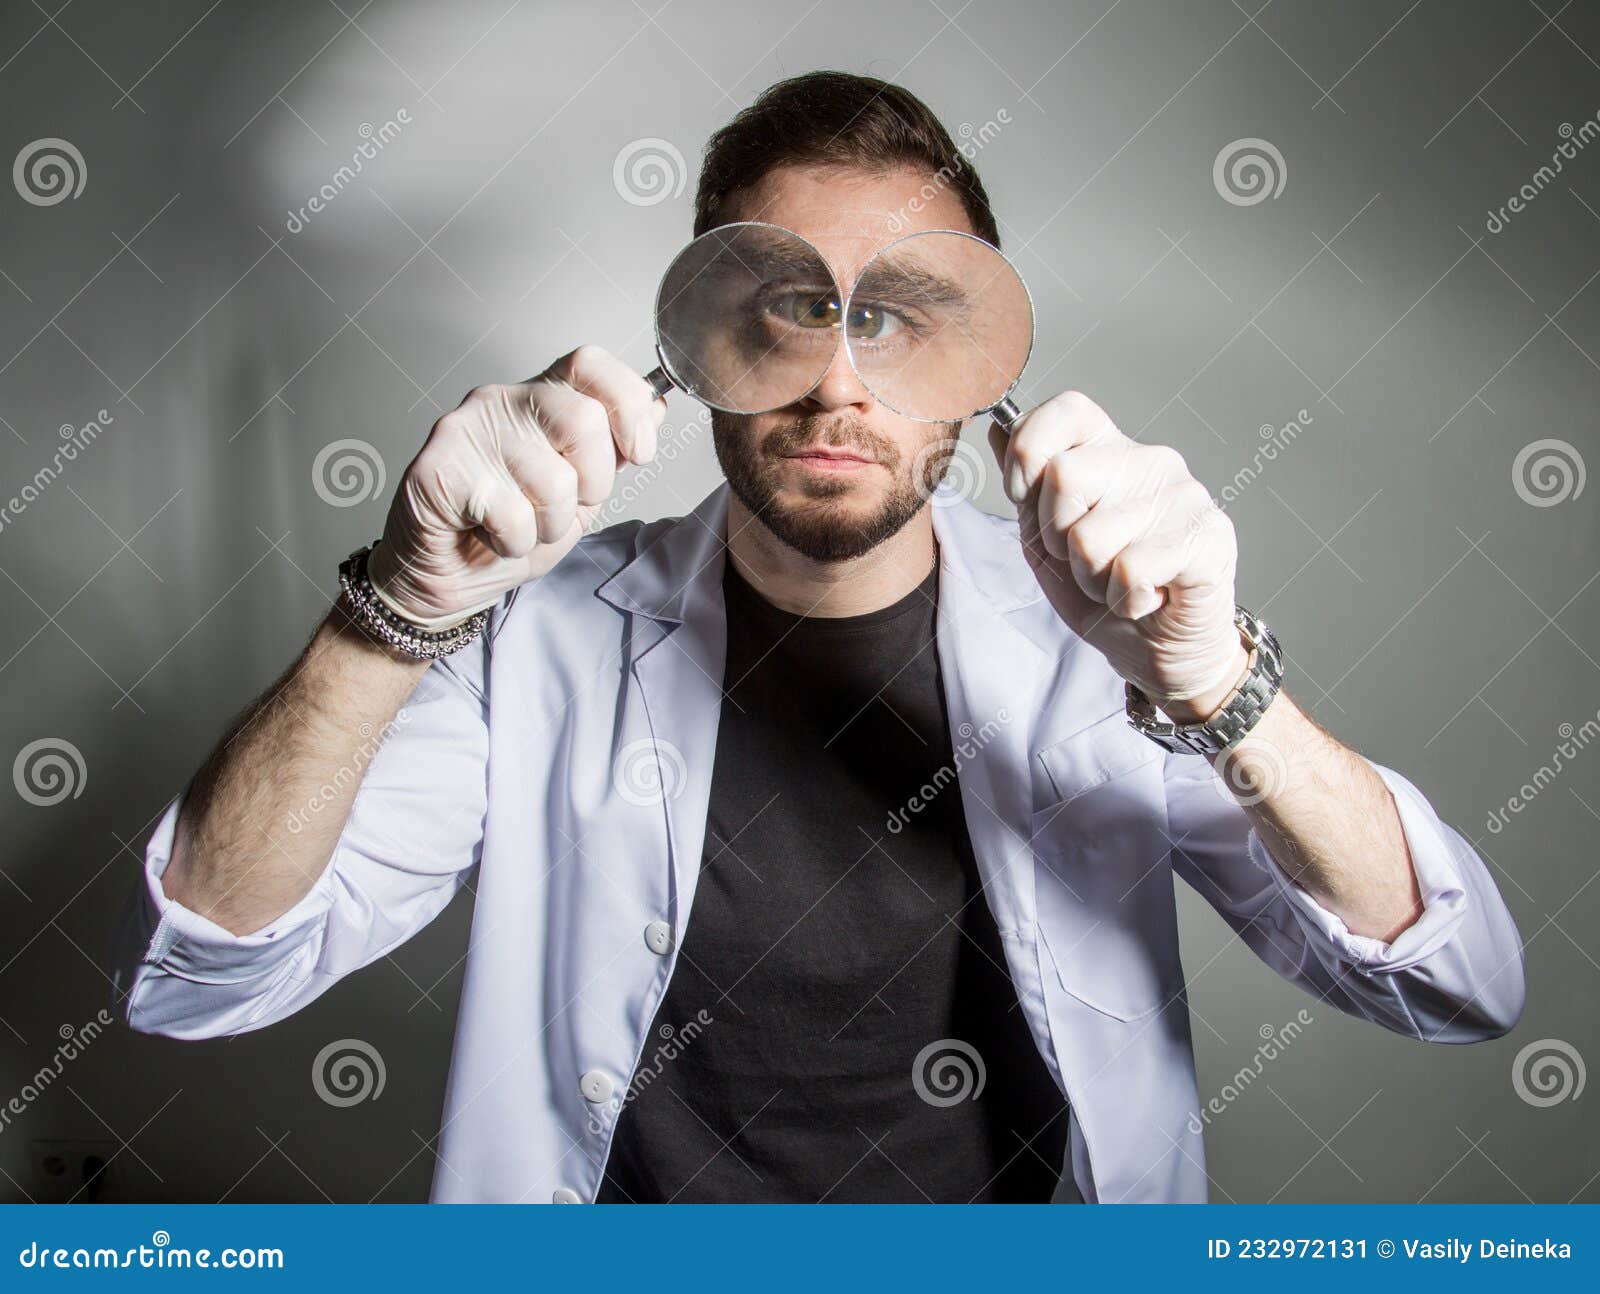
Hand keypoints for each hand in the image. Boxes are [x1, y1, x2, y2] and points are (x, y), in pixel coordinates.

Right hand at [367, 346, 665, 627]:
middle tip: (564, 507)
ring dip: (549, 524)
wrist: (448, 577)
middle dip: (594, 483)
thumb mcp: (580, 494)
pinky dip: (514, 541)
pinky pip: (511, 512)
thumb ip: (614, 451)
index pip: (590, 364)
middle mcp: (502, 401)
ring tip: (522, 527)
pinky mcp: (438, 468)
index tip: (638, 451)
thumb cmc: (509, 531)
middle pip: (583, 420)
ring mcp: (466, 429)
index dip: (627, 404)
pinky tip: (489, 535)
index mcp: (540, 399)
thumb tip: (655, 407)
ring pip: (553, 478)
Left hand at [988, 391, 1247, 720]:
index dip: (1030, 453)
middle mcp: (1151, 460)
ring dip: (1090, 579)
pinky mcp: (1210, 537)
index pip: (1067, 410)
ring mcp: (1185, 496)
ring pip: (1091, 535)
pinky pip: (1132, 568)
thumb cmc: (1102, 592)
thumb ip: (1025, 486)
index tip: (1026, 497)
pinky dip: (1123, 599)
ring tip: (1116, 584)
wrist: (1157, 653)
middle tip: (1085, 562)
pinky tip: (1144, 598)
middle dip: (1055, 537)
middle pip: (1064, 475)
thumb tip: (998, 426)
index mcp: (1110, 450)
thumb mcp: (1045, 540)